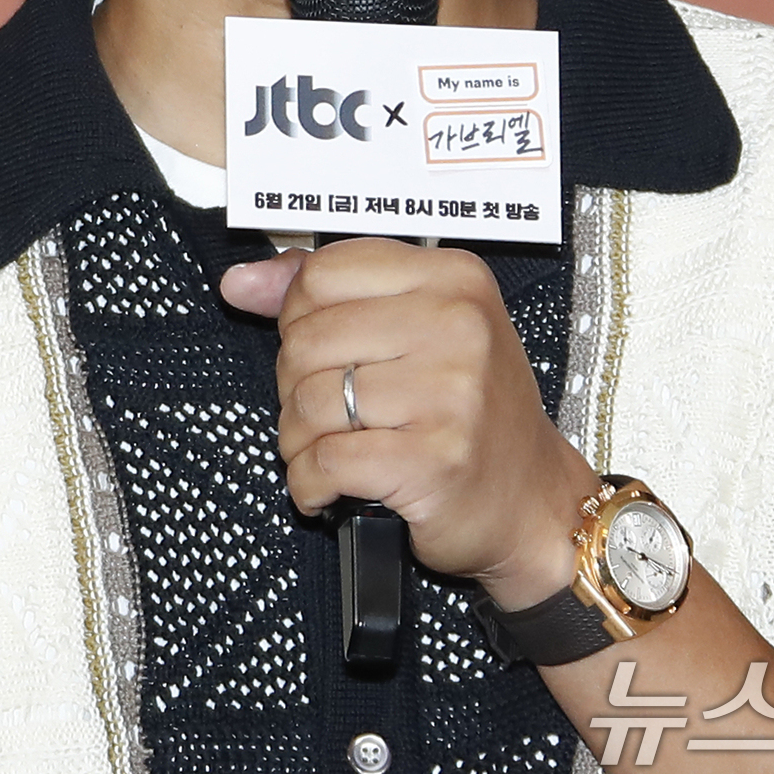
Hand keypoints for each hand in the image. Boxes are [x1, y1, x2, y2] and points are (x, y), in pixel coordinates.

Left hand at [220, 238, 598, 607]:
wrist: (532, 500)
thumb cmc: (467, 410)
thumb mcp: (414, 328)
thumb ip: (324, 296)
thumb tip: (240, 282)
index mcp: (452, 277)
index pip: (322, 273)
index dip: (298, 316)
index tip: (318, 347)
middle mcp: (457, 325)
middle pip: (307, 338)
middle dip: (293, 384)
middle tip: (323, 408)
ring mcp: (451, 393)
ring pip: (310, 401)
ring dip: (297, 438)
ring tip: (325, 448)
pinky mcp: (434, 460)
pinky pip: (325, 462)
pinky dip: (309, 482)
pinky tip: (328, 486)